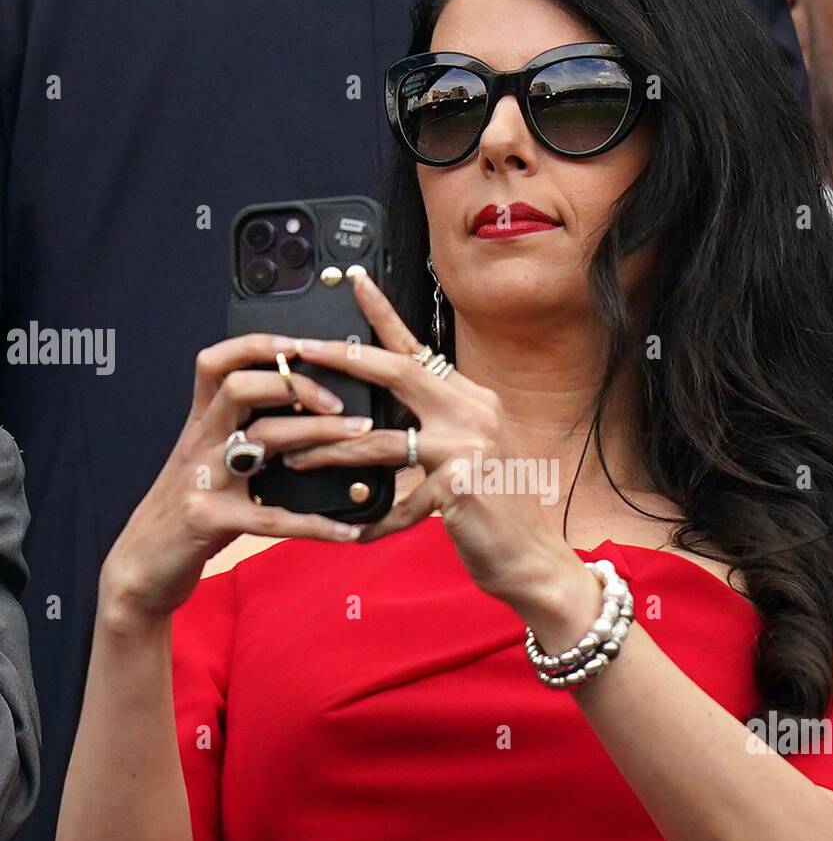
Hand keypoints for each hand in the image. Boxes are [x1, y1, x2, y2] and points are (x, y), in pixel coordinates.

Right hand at [100, 334, 367, 624]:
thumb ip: (245, 440)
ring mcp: (202, 479)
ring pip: (262, 439)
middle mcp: (200, 443)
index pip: (217, 363)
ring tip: (360, 436)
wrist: (141, 567)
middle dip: (296, 385)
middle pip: (242, 388)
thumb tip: (310, 420)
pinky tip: (348, 531)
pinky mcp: (208, 519)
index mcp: (202, 425)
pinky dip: (316, 525)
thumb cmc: (189, 513)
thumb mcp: (210, 466)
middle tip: (341, 400)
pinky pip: (272, 519)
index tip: (300, 343)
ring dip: (319, 433)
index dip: (256, 345)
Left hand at [261, 266, 589, 621]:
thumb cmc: (493, 510)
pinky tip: (357, 532)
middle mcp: (473, 413)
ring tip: (294, 456)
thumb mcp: (467, 455)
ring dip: (330, 451)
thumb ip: (433, 427)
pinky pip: (398, 502)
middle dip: (342, 360)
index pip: (419, 348)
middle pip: (398, 373)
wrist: (531, 558)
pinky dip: (375, 520)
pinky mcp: (458, 488)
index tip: (354, 281)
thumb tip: (379, 412)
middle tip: (299, 351)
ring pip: (380, 440)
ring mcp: (469, 448)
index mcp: (471, 399)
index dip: (384, 313)